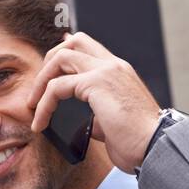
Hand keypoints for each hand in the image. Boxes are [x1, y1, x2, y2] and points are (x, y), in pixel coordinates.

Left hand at [27, 32, 160, 172]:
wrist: (155, 146)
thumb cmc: (139, 142)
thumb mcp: (113, 123)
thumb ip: (96, 115)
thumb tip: (83, 122)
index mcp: (120, 72)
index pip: (89, 47)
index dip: (65, 52)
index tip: (48, 66)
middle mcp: (114, 66)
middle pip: (73, 42)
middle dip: (49, 61)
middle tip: (37, 88)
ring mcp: (106, 71)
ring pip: (61, 58)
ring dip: (41, 80)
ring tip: (33, 105)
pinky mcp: (97, 83)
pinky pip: (57, 87)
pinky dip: (44, 104)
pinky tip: (41, 122)